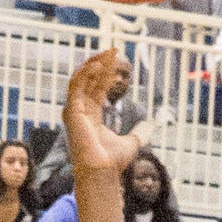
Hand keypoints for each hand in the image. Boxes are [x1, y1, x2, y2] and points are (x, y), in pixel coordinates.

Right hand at [63, 51, 145, 174]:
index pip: (97, 88)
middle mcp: (80, 110)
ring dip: (94, 64)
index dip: (107, 73)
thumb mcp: (131, 143)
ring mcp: (74, 110)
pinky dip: (85, 73)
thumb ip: (139, 134)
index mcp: (91, 115)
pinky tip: (99, 65)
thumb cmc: (112, 161)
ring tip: (108, 53)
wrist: (101, 171)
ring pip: (81, 79)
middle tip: (114, 50)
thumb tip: (150, 128)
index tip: (118, 61)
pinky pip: (76, 86)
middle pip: (90, 80)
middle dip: (101, 64)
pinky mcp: (72, 111)